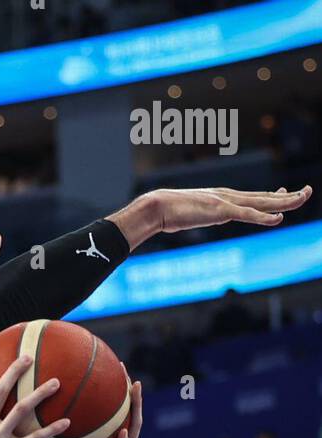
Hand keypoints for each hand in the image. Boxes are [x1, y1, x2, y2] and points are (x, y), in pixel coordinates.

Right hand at [111, 185, 311, 249]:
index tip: (286, 191)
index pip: (253, 197)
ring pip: (262, 201)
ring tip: (303, 197)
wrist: (157, 206)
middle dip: (288, 195)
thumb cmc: (167, 212)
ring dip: (285, 201)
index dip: (273, 194)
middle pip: (264, 196)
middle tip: (307, 191)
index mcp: (222, 198)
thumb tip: (188, 220)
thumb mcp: (187, 216)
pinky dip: (264, 216)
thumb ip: (195, 216)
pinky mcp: (221, 211)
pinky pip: (248, 215)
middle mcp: (228, 196)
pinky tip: (278, 218)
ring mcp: (226, 203)